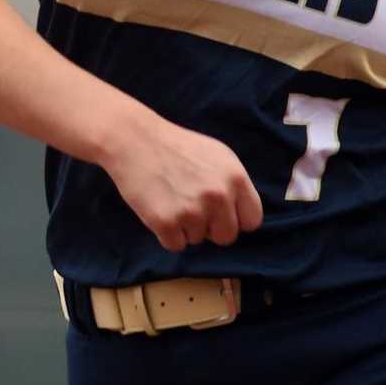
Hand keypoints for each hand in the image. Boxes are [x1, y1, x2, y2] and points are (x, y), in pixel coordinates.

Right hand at [103, 113, 263, 251]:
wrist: (134, 140)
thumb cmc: (175, 146)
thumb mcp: (217, 155)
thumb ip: (233, 184)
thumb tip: (239, 213)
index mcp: (236, 179)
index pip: (252, 220)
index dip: (235, 219)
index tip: (220, 214)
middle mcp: (218, 196)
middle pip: (226, 237)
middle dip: (210, 228)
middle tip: (191, 208)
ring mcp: (192, 211)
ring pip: (198, 240)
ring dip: (184, 227)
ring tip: (170, 200)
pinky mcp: (166, 222)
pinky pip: (175, 245)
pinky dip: (166, 233)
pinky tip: (158, 208)